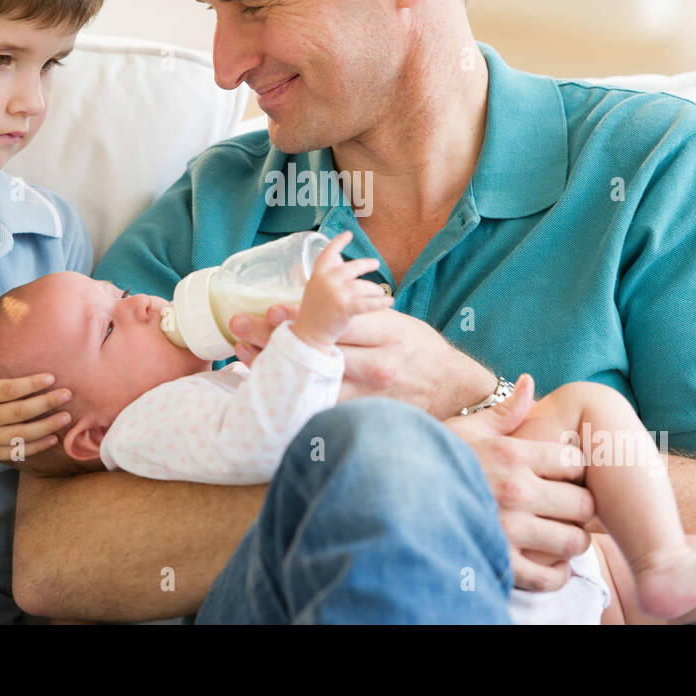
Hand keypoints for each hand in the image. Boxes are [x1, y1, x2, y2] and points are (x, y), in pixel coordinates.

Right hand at [0, 326, 74, 462]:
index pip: (6, 390)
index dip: (30, 384)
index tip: (51, 377)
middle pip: (18, 413)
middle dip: (46, 404)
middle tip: (68, 394)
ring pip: (20, 435)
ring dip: (46, 427)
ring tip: (67, 417)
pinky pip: (13, 452)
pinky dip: (34, 447)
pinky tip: (52, 439)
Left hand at [230, 302, 492, 416]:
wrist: (454, 389)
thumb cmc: (422, 349)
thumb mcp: (397, 318)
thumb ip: (360, 307)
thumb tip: (316, 281)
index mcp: (389, 331)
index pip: (340, 319)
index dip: (304, 314)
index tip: (271, 307)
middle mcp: (379, 363)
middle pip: (320, 348)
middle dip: (277, 338)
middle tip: (240, 327)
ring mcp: (372, 393)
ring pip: (314, 379)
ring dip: (277, 368)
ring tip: (242, 356)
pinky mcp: (365, 414)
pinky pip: (322, 404)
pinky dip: (292, 394)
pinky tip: (265, 389)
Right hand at [290, 231, 393, 350]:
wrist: (308, 336)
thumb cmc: (314, 312)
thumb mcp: (315, 289)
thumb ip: (327, 274)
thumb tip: (340, 260)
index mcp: (317, 275)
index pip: (327, 254)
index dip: (338, 242)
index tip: (349, 234)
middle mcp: (326, 282)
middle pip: (351, 268)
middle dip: (366, 264)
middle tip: (376, 264)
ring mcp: (335, 295)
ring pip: (362, 286)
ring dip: (374, 289)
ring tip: (381, 293)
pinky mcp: (344, 309)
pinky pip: (367, 304)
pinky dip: (380, 302)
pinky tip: (390, 301)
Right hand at [444, 375, 596, 591]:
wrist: (396, 495)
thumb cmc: (435, 459)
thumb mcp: (468, 429)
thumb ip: (506, 410)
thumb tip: (531, 382)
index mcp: (513, 455)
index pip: (574, 461)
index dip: (575, 469)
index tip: (565, 476)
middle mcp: (516, 491)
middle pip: (582, 503)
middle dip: (581, 507)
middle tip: (570, 509)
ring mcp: (509, 529)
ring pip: (572, 541)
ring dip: (573, 540)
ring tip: (562, 536)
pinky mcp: (499, 562)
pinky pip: (548, 577)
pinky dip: (557, 574)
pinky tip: (549, 563)